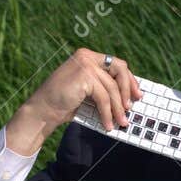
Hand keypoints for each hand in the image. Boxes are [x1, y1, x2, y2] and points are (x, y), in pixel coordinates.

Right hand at [4, 48, 141, 155]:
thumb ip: (103, 87)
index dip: (129, 80)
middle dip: (127, 90)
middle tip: (131, 108)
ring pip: (112, 88)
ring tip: (121, 122)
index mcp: (88, 56)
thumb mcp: (87, 91)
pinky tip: (107, 124)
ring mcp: (85, 64)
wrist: (42, 110)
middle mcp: (87, 56)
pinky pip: (103, 97)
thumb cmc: (64, 103)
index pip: (116, 64)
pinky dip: (107, 113)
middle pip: (119, 69)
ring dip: (118, 108)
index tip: (137, 95)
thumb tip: (128, 97)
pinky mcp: (84, 76)